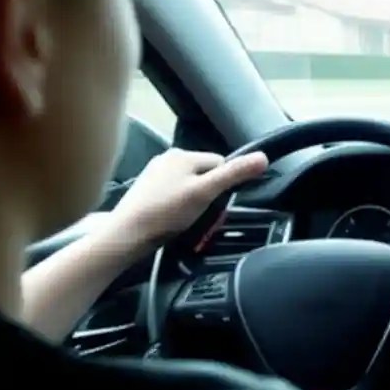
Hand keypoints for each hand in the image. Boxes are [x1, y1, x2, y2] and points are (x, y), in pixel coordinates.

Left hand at [110, 149, 268, 245]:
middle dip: (209, 194)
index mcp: (183, 154)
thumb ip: (234, 175)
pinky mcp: (145, 189)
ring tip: (186, 220)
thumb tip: (264, 157)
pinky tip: (171, 219)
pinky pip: (173, 192)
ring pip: (189, 184)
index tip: (218, 206)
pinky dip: (177, 205)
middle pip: (205, 174)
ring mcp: (154, 172)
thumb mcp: (205, 193)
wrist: (125, 234)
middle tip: (202, 216)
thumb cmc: (166, 212)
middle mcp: (168, 157)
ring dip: (194, 200)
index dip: (226, 186)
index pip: (221, 163)